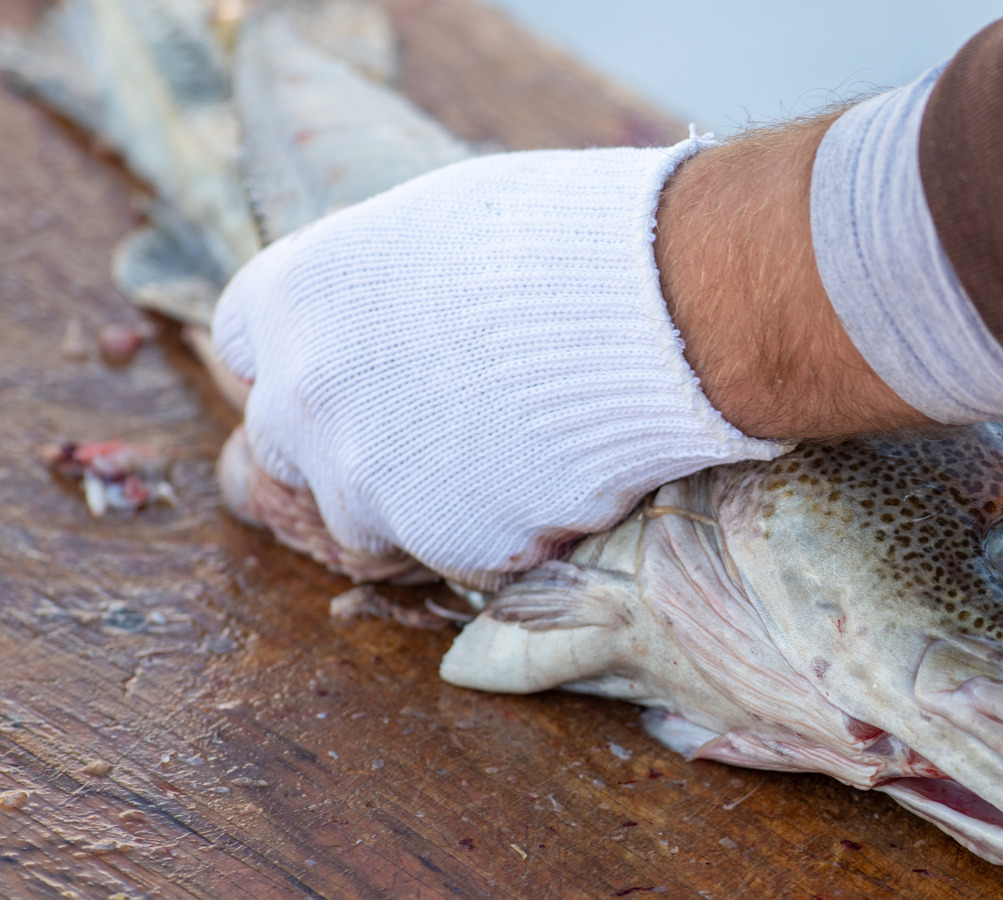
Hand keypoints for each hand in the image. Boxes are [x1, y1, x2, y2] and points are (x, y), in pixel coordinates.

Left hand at [210, 139, 786, 589]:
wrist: (660, 303)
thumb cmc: (565, 236)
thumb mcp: (440, 226)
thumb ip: (378, 285)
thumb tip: (386, 317)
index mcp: (290, 296)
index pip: (243, 349)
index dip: (311, 360)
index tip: (365, 364)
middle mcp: (303, 395)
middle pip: (288, 447)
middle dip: (354, 443)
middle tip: (442, 425)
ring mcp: (367, 478)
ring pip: (366, 519)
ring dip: (425, 501)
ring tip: (519, 453)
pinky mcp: (443, 540)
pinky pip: (458, 554)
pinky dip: (506, 532)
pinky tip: (565, 477)